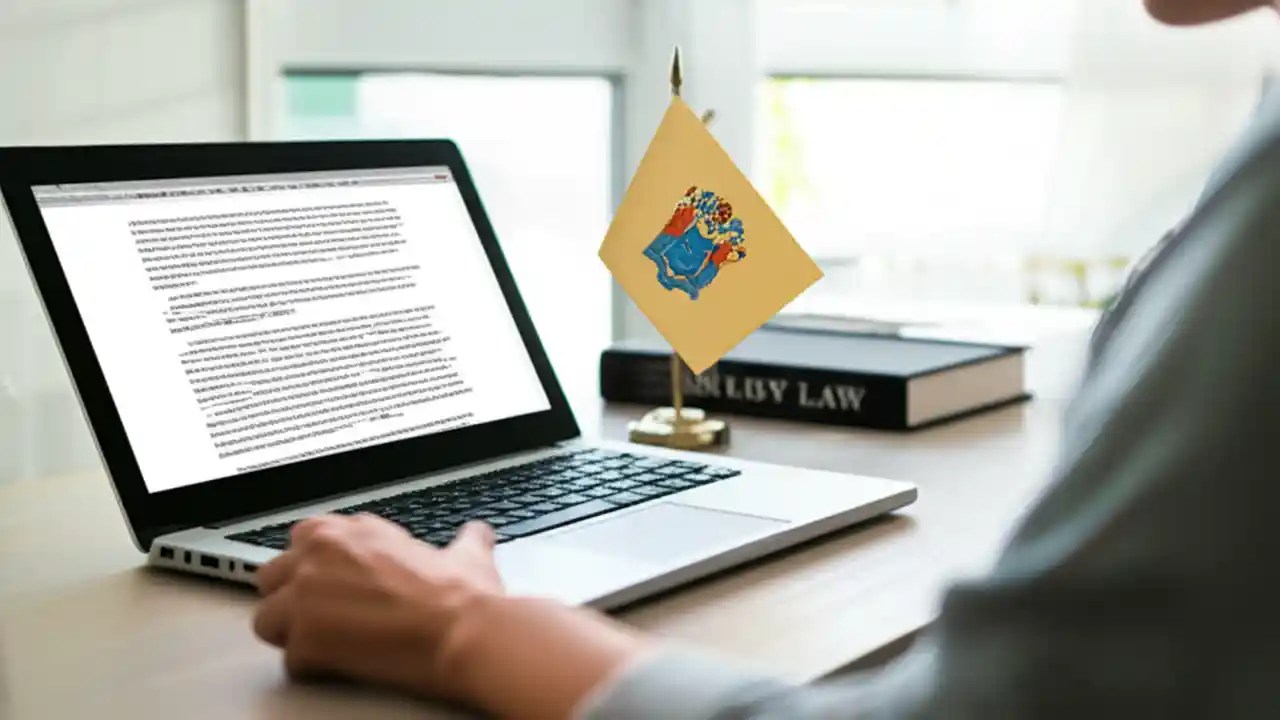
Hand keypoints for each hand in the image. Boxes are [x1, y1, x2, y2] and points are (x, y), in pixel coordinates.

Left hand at [252, 513, 502, 703]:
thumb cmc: (462, 597)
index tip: (334, 583)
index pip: (305, 539)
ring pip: (266, 618)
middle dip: (291, 597)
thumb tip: (478, 534)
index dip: (318, 565)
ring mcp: (307, 596)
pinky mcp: (305, 639)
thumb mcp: (467, 555)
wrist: (463, 632)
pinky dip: (311, 668)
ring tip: (326, 647)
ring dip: (291, 634)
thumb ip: (465, 541)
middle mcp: (321, 554)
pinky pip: (288, 659)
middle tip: (324, 618)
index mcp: (354, 530)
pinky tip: (339, 668)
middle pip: (272, 575)